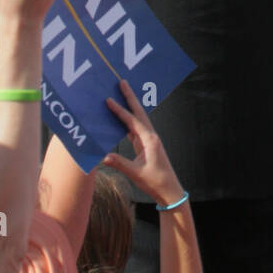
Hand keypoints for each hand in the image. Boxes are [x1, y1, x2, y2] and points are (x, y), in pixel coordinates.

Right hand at [104, 78, 184, 205]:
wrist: (169, 190)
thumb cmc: (155, 181)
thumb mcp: (136, 173)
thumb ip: (120, 163)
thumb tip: (104, 156)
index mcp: (149, 140)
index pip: (132, 121)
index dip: (120, 111)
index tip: (110, 100)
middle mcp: (151, 136)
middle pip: (139, 112)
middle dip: (130, 97)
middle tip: (123, 82)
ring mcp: (149, 140)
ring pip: (138, 119)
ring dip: (130, 106)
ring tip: (122, 94)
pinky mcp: (146, 145)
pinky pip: (136, 129)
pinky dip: (128, 120)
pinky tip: (122, 117)